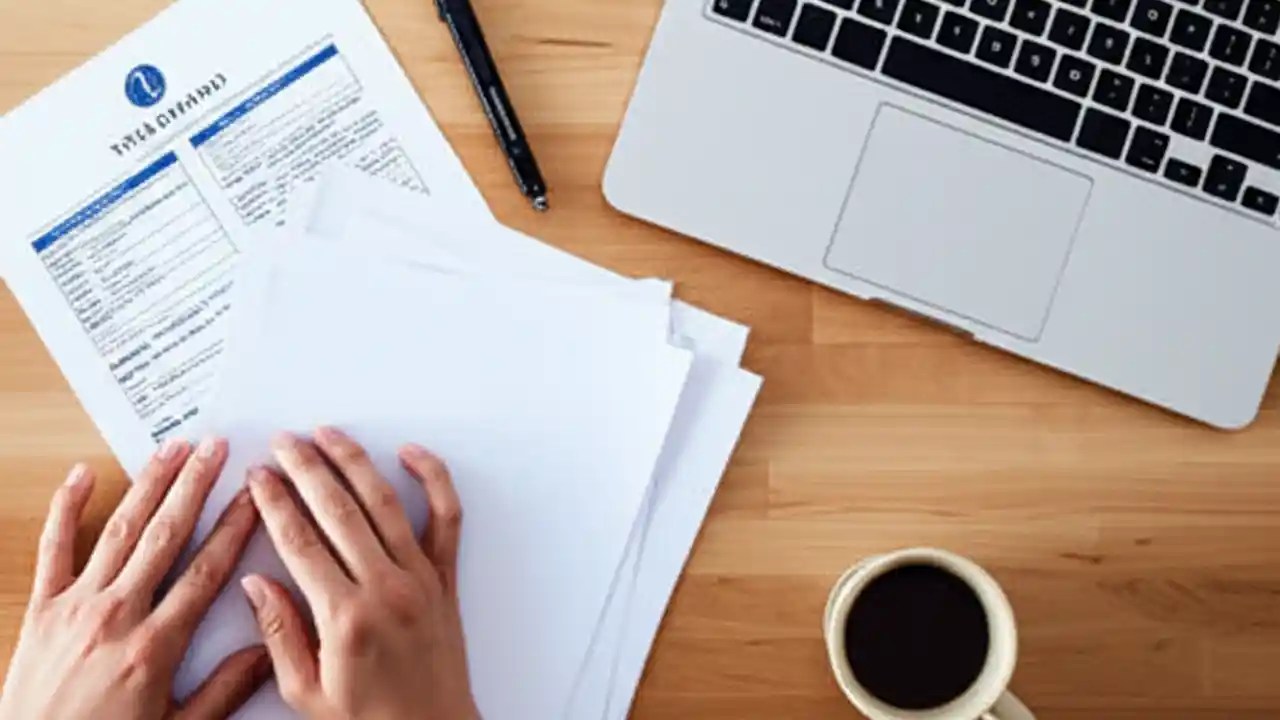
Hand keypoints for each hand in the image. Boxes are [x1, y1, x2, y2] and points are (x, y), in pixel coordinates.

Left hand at [0, 438, 269, 719]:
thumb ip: (224, 691)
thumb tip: (265, 653)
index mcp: (155, 646)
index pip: (206, 572)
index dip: (233, 528)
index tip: (253, 497)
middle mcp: (116, 616)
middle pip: (166, 536)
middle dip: (195, 486)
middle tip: (216, 448)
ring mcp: (75, 607)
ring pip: (121, 531)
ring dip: (149, 485)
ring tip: (172, 448)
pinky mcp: (41, 610)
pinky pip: (54, 548)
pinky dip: (67, 508)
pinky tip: (81, 475)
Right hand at [240, 429, 478, 719]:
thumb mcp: (307, 693)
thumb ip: (280, 634)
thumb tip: (255, 583)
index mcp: (345, 618)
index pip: (300, 542)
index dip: (275, 503)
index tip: (259, 477)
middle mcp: (386, 589)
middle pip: (338, 511)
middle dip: (306, 469)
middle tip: (284, 442)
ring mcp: (421, 579)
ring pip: (384, 503)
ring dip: (354, 463)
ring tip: (329, 435)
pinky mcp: (446, 578)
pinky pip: (446, 517)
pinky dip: (433, 479)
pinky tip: (411, 453)